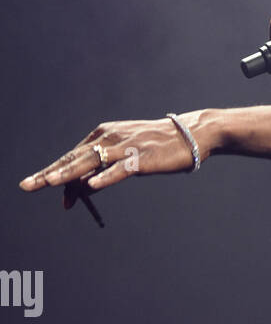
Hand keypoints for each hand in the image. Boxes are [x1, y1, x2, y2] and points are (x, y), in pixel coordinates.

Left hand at [19, 112, 213, 195]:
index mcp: (102, 135)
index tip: (35, 186)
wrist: (190, 134)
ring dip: (69, 173)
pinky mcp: (142, 158)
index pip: (72, 157)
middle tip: (27, 185)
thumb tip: (82, 189)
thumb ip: (102, 172)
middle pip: (74, 159)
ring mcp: (125, 147)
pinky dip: (106, 177)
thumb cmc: (158, 147)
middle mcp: (109, 137)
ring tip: (50, 183)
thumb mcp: (125, 158)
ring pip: (91, 162)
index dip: (54, 173)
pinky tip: (93, 185)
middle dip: (49, 173)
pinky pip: (121, 169)